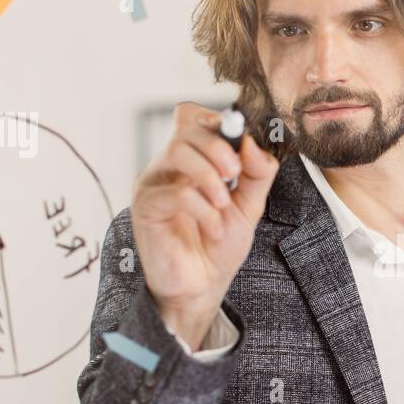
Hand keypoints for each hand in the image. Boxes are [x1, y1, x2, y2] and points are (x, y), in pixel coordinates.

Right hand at [132, 102, 278, 344]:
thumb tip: (252, 142)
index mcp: (191, 160)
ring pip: (178, 152)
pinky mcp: (146, 208)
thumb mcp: (250, 205)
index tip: (239, 150)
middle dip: (219, 148)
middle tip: (235, 175)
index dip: (216, 122)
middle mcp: (168, 167)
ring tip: (224, 205)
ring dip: (211, 177)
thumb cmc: (219, 245)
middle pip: (187, 128)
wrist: (203, 287)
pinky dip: (204, 210)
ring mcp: (154, 185)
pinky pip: (176, 193)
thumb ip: (257, 173)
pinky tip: (214, 229)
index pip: (192, 116)